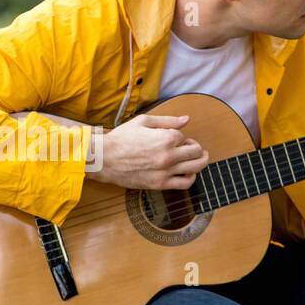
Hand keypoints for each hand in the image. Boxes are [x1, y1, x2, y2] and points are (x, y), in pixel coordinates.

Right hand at [90, 114, 209, 190]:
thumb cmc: (121, 138)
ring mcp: (165, 171)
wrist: (104, 158)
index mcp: (165, 137)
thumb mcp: (143, 121)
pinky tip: (188, 172)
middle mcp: (168, 155)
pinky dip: (191, 178)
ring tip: (198, 158)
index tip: (175, 138)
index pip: (184, 137)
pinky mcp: (160, 184)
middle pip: (196, 151)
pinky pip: (185, 183)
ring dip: (200, 161)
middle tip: (192, 147)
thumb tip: (187, 119)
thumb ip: (167, 121)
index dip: (181, 137)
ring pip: (196, 167)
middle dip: (196, 147)